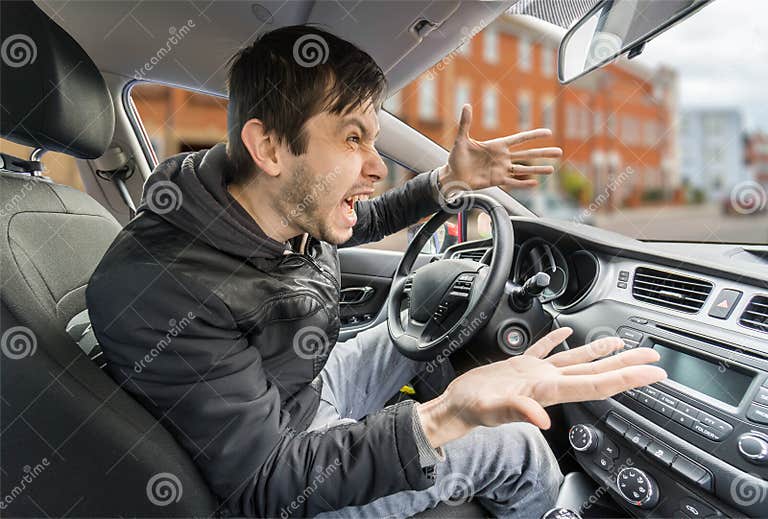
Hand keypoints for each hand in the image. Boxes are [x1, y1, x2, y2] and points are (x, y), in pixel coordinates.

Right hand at [416, 327, 666, 447]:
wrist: (455, 406)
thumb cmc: (471, 409)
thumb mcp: (492, 410)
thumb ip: (519, 412)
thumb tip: (543, 419)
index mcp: (547, 390)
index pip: (597, 383)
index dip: (628, 378)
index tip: (652, 373)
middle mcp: (548, 382)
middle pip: (596, 373)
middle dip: (627, 366)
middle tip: (653, 358)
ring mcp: (535, 374)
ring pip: (576, 361)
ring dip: (601, 353)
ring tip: (622, 345)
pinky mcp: (520, 367)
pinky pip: (545, 350)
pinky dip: (557, 340)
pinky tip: (565, 331)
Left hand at [438, 104, 562, 193]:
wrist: (452, 176)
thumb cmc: (455, 157)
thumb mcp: (461, 140)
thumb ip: (465, 123)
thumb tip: (466, 105)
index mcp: (497, 145)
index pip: (519, 139)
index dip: (533, 135)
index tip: (548, 132)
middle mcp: (502, 157)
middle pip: (527, 154)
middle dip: (543, 153)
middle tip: (559, 152)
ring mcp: (501, 170)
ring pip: (524, 169)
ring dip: (538, 169)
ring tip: (552, 169)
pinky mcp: (496, 181)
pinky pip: (513, 182)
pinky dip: (523, 184)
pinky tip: (535, 183)